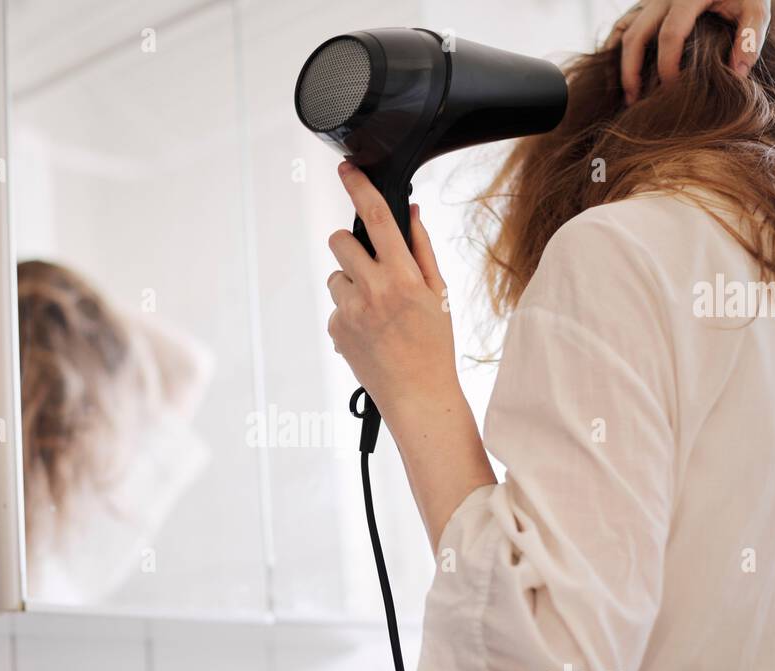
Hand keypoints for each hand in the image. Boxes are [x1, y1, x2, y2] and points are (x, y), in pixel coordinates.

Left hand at [326, 162, 458, 425]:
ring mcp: (350, 312)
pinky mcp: (336, 330)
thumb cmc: (434, 345)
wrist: (417, 395)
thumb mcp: (438, 294)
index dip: (358, 187)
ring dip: (351, 284)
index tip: (346, 170)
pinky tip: (370, 332)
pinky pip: (335, 307)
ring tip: (377, 311)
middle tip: (370, 267)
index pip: (375, 218)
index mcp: (403, 276)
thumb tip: (410, 213)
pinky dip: (349, 313)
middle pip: (338, 242)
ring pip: (336, 276)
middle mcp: (373, 290)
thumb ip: (422, 250)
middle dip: (350, 247)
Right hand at [605, 0, 772, 103]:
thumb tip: (737, 74)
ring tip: (627, 93)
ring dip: (620, 63)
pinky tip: (619, 73)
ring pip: (624, 31)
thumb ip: (751, 37)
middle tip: (634, 101)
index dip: (668, 66)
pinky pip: (623, 25)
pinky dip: (615, 48)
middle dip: (631, 71)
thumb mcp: (756, 8)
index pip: (670, 35)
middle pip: (636, 35)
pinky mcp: (647, 4)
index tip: (672, 91)